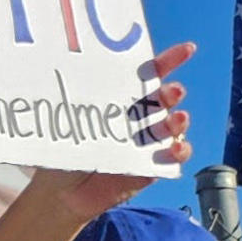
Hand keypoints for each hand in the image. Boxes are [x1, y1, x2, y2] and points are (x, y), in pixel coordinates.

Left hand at [11, 39, 196, 228]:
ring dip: (178, 121)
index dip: (170, 60)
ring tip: (175, 119)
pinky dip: (179, 151)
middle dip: (172, 92)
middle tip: (171, 92)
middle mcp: (142, 115)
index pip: (151, 74)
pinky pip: (175, 156)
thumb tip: (54, 76)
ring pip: (174, 125)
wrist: (62, 192)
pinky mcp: (154, 164)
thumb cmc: (65, 149)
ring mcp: (150, 139)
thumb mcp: (68, 123)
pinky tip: (173, 149)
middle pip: (166, 98)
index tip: (187, 49)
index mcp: (123, 98)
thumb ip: (72, 105)